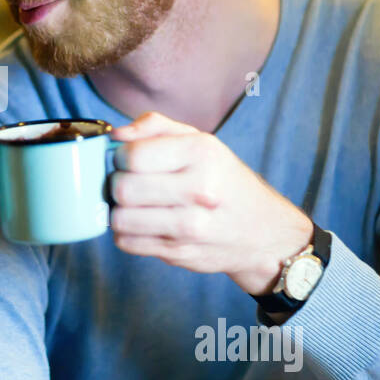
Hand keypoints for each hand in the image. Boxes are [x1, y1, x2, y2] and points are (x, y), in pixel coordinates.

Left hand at [108, 112, 312, 296]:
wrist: (263, 231)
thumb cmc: (223, 180)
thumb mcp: (199, 141)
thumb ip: (155, 127)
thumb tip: (116, 135)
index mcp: (201, 153)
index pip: (131, 156)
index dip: (119, 157)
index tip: (128, 161)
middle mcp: (199, 190)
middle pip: (122, 189)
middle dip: (116, 185)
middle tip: (129, 183)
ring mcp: (190, 227)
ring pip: (120, 219)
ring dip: (119, 211)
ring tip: (134, 205)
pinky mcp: (179, 253)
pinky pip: (126, 243)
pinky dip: (126, 233)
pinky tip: (143, 224)